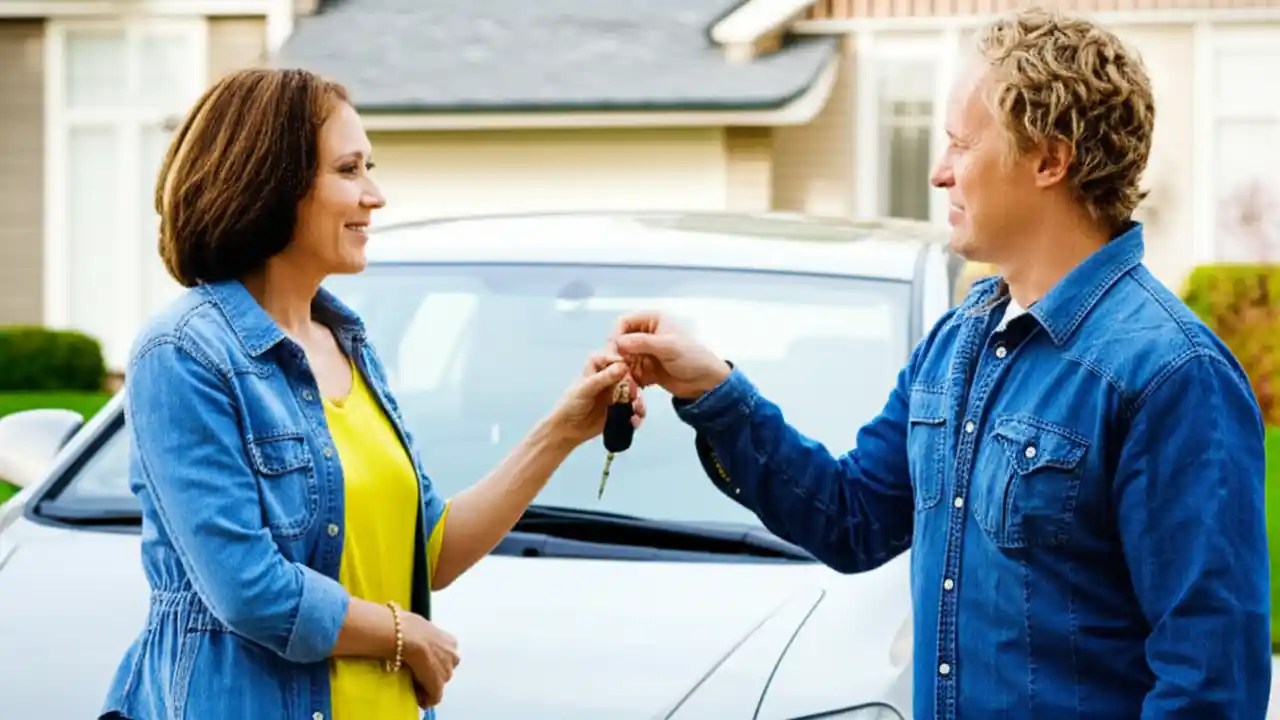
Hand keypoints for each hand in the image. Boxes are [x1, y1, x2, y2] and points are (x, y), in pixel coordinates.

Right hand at [401, 613, 459, 707]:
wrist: (402, 634)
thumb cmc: (405, 626)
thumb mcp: (419, 627)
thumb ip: (424, 637)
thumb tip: (414, 639)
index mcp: (451, 641)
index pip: (445, 656)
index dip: (434, 662)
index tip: (422, 664)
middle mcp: (453, 655)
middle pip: (444, 670)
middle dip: (433, 673)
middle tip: (417, 674)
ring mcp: (447, 670)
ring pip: (439, 682)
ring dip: (428, 683)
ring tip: (414, 682)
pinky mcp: (437, 684)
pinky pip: (434, 696)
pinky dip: (426, 698)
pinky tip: (417, 695)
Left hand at [547, 352, 646, 445]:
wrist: (568, 429)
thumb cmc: (570, 405)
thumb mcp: (585, 389)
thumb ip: (603, 378)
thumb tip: (622, 366)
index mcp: (599, 366)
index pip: (616, 358)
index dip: (626, 363)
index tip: (630, 372)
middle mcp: (610, 378)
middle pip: (631, 376)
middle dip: (635, 386)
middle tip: (632, 395)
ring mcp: (617, 393)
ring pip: (635, 393)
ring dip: (638, 402)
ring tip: (636, 410)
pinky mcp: (621, 408)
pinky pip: (635, 409)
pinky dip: (637, 414)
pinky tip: (633, 420)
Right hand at [609, 312, 730, 399]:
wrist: (705, 382)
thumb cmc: (692, 358)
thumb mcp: (668, 347)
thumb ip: (642, 343)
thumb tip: (619, 342)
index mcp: (653, 320)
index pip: (625, 322)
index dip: (617, 335)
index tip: (615, 350)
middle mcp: (646, 334)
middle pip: (620, 341)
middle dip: (618, 355)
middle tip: (619, 368)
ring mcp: (645, 352)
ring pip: (623, 358)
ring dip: (623, 368)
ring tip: (627, 379)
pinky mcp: (645, 368)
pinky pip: (630, 371)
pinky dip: (629, 378)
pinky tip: (633, 385)